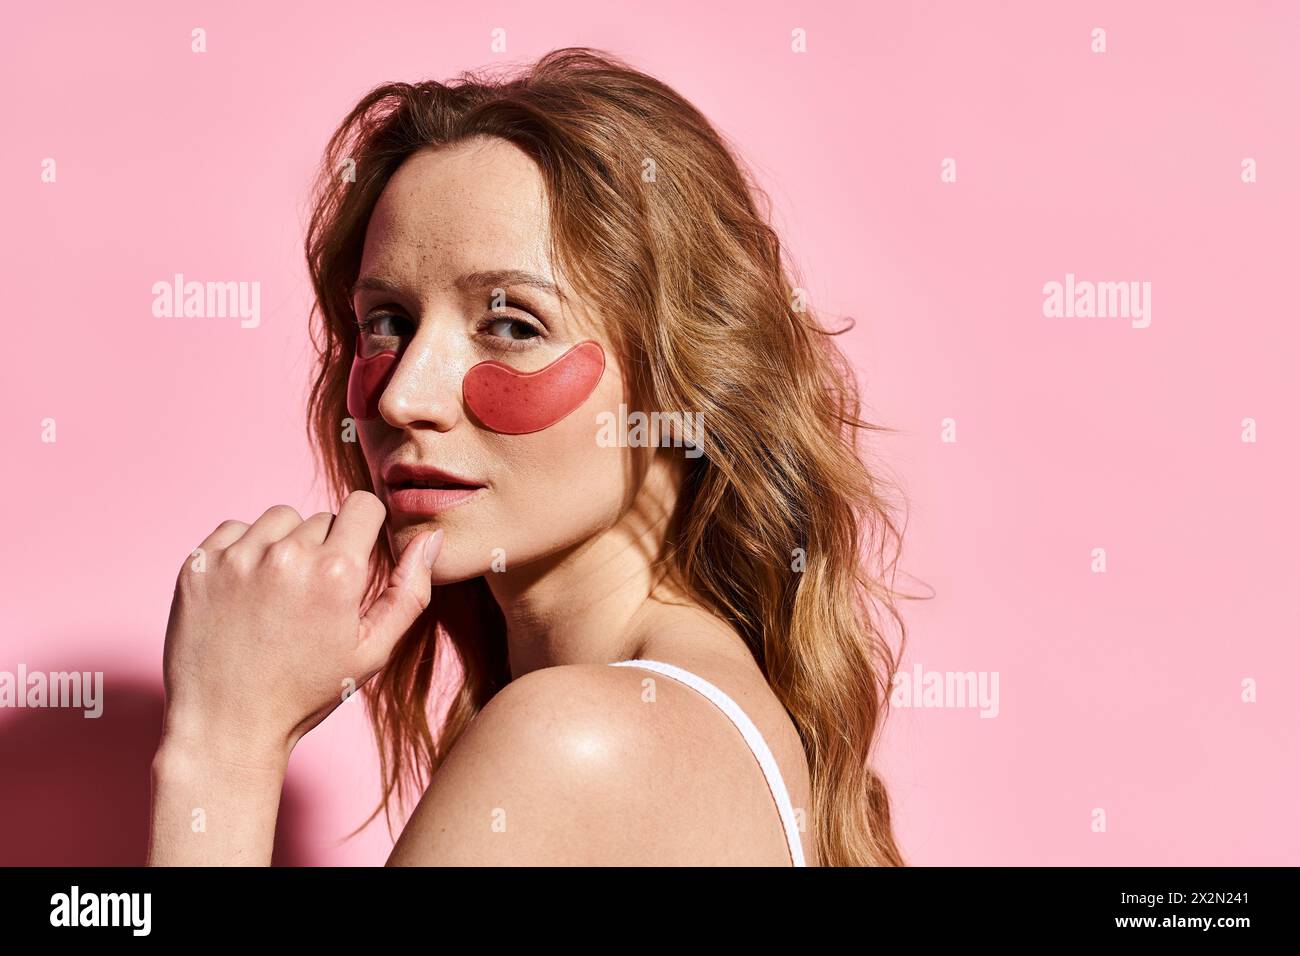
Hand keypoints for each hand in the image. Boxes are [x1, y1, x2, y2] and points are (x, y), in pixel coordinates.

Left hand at [160, 490, 441, 765]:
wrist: (227, 725)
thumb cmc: (307, 691)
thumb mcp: (375, 649)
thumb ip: (410, 590)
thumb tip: (429, 537)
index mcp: (337, 572)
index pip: (363, 506)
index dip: (365, 532)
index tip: (354, 561)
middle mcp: (287, 555)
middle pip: (321, 517)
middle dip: (324, 548)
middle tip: (311, 600)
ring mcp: (238, 557)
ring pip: (279, 519)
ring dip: (285, 544)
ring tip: (279, 595)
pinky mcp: (199, 564)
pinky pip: (234, 529)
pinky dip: (244, 551)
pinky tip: (247, 593)